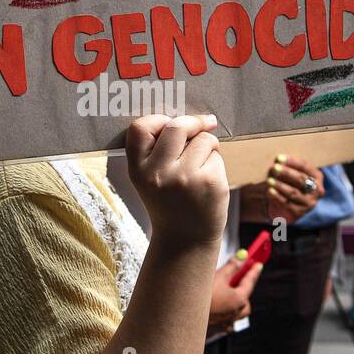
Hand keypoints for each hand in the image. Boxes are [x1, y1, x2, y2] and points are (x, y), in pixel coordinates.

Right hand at [126, 114, 227, 247]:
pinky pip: (216, 155)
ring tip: (200, 168)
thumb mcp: (150, 178)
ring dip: (207, 146)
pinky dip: (215, 163)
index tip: (170, 123)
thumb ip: (157, 150)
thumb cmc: (170, 202)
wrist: (186, 239)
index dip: (157, 120)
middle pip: (177, 126)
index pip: (139, 127)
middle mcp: (158, 173)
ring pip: (203, 139)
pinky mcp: (209, 182)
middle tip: (203, 124)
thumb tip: (185, 114)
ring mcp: (184, 178)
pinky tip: (208, 182)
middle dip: (193, 123)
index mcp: (137, 170)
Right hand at [209, 252, 260, 331]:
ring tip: (227, 294)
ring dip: (234, 303)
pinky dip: (225, 315)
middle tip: (240, 279)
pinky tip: (219, 310)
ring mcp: (225, 321)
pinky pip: (226, 322)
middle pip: (245, 301)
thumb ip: (232, 266)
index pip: (249, 282)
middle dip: (243, 290)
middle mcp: (235, 313)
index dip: (254, 272)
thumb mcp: (218, 276)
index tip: (258, 265)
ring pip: (236, 313)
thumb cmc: (201, 294)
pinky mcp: (215, 327)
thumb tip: (241, 258)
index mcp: (239, 300)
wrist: (184, 312)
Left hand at [265, 154, 323, 222]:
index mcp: (317, 176)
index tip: (279, 158)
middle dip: (286, 173)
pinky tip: (270, 191)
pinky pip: (287, 204)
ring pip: (294, 192)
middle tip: (274, 168)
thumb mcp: (296, 173)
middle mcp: (317, 190)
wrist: (292, 203)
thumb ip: (290, 167)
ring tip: (269, 180)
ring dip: (280, 185)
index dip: (292, 162)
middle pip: (301, 179)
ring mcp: (309, 202)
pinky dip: (277, 197)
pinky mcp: (300, 212)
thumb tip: (277, 159)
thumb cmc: (292, 182)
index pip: (305, 166)